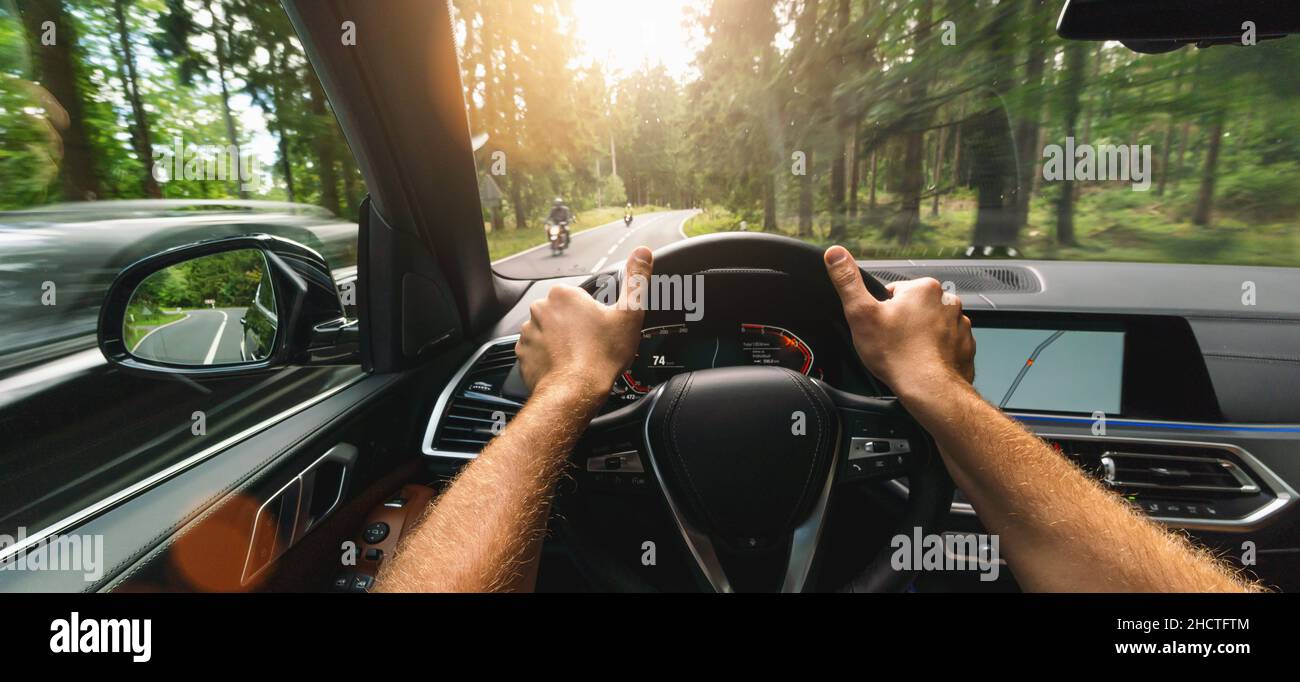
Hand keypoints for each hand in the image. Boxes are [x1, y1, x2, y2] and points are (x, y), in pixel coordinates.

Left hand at [516, 247, 653, 396]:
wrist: (575, 392)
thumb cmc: (601, 357)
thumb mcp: (629, 314)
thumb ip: (636, 279)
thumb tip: (643, 253)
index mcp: (564, 294)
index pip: (581, 296)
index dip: (595, 313)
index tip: (602, 328)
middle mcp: (541, 309)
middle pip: (565, 314)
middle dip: (578, 326)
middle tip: (593, 344)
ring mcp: (529, 332)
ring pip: (551, 331)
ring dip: (563, 341)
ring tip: (580, 357)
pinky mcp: (523, 353)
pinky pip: (539, 350)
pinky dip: (550, 356)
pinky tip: (566, 366)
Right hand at [823, 245, 974, 397]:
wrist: (929, 388)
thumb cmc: (897, 354)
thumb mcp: (861, 313)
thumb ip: (847, 280)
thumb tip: (835, 253)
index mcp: (924, 288)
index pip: (895, 293)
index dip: (883, 312)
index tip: (882, 328)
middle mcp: (947, 301)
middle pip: (914, 308)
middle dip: (902, 323)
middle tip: (893, 343)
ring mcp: (960, 324)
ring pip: (930, 326)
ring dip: (919, 337)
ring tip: (908, 354)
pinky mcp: (966, 344)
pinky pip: (946, 343)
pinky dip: (935, 351)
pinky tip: (923, 362)